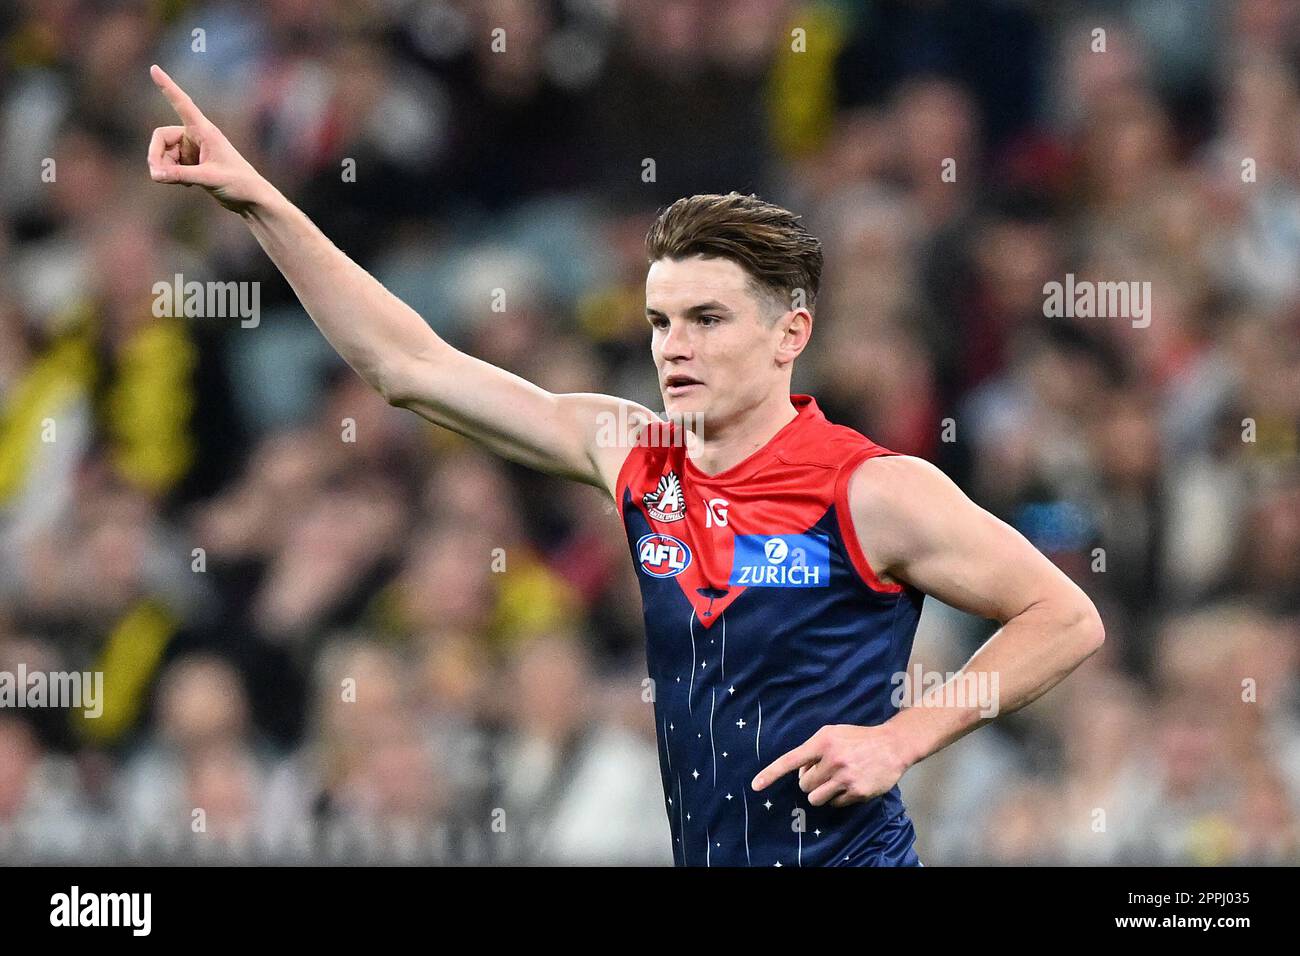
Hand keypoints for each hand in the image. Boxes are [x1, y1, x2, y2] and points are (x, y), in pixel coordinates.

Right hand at [146, 64, 268, 212]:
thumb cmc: (239, 184)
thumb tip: (154, 174)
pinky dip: (171, 174)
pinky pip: (170, 164)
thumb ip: (180, 176)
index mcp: (205, 131)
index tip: (154, 68)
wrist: (252, 199)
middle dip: (155, 155)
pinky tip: (186, 185)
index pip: (182, 104)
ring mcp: (193, 150)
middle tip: (157, 174)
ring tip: (178, 183)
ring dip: (163, 167)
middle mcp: (197, 136)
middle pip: (161, 137)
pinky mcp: (193, 163)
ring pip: (163, 153)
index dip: (167, 87)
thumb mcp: (209, 178)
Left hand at [750, 723, 911, 807]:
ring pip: (815, 798)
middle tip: (824, 773)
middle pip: (804, 785)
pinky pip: (834, 804)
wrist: (892, 745)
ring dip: (820, 793)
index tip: (756, 786)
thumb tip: (799, 773)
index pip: (791, 760)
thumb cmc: (858, 738)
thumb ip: (813, 750)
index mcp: (823, 742)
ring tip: (834, 782)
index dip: (771, 774)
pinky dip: (837, 798)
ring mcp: (845, 777)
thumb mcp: (833, 734)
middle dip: (810, 782)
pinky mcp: (857, 792)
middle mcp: (833, 759)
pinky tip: (849, 785)